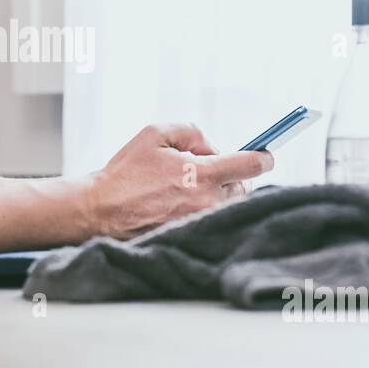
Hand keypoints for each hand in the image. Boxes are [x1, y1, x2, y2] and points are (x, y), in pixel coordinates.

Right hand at [85, 123, 273, 240]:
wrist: (101, 210)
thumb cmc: (125, 172)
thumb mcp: (155, 134)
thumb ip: (191, 131)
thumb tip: (213, 147)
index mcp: (203, 174)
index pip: (252, 165)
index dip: (264, 157)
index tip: (266, 156)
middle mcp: (208, 201)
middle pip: (244, 187)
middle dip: (232, 176)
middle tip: (206, 170)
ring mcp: (201, 222)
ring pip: (230, 204)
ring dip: (220, 194)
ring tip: (190, 189)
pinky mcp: (193, 236)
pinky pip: (214, 219)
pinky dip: (207, 210)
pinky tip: (183, 204)